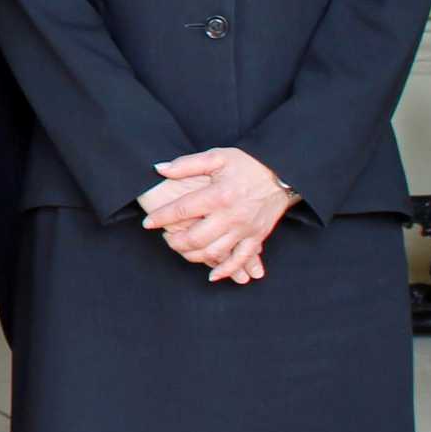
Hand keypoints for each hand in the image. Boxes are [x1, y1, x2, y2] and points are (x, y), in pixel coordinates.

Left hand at [141, 148, 293, 282]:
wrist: (282, 172)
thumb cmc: (247, 163)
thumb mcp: (216, 157)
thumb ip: (186, 164)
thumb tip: (159, 169)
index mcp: (219, 194)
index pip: (182, 210)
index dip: (161, 217)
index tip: (147, 223)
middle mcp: (231, 215)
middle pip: (196, 238)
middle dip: (176, 242)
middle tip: (166, 238)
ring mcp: (245, 229)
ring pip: (215, 252)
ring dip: (194, 256)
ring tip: (181, 249)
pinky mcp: (257, 237)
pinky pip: (241, 259)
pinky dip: (226, 270)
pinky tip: (212, 274)